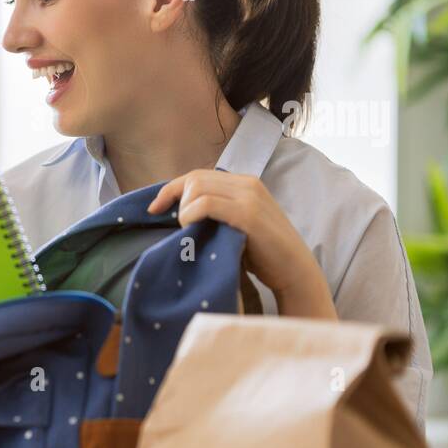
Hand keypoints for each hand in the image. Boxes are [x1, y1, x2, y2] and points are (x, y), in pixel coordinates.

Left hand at [147, 170, 336, 318]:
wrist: (294, 271)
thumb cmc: (262, 254)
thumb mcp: (234, 225)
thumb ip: (216, 213)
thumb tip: (179, 213)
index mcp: (244, 183)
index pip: (198, 175)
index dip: (170, 189)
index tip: (154, 209)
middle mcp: (247, 183)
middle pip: (194, 178)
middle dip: (174, 199)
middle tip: (174, 225)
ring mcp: (250, 196)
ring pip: (197, 187)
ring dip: (183, 209)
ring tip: (188, 230)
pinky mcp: (248, 213)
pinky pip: (206, 203)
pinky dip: (190, 214)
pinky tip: (191, 228)